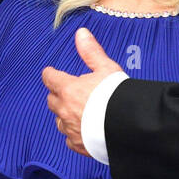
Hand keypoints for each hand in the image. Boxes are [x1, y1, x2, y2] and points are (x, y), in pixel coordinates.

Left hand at [41, 27, 121, 156]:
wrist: (129, 126)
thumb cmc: (117, 96)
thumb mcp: (106, 68)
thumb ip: (91, 52)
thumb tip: (81, 33)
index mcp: (68, 89)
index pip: (50, 78)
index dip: (50, 74)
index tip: (51, 72)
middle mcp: (64, 110)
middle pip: (51, 100)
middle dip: (57, 95)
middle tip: (65, 91)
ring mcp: (70, 129)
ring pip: (59, 121)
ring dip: (64, 115)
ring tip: (75, 112)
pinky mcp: (78, 145)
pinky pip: (69, 139)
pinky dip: (73, 134)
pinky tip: (81, 131)